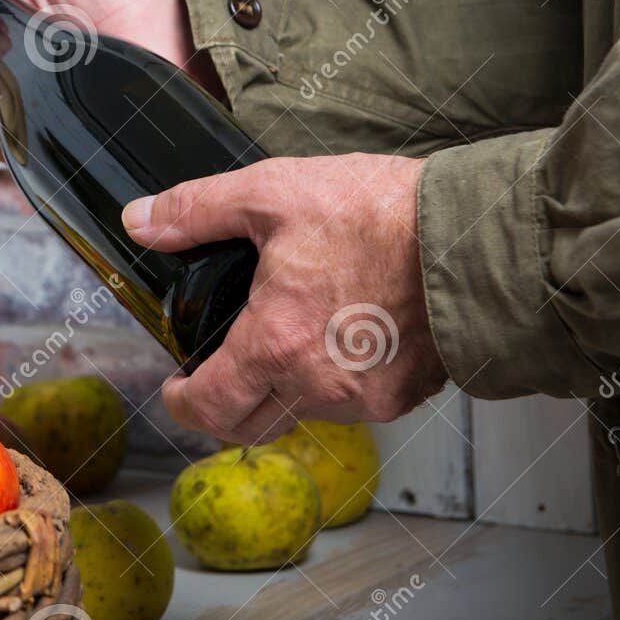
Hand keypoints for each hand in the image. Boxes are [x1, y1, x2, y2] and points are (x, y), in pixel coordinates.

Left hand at [122, 153, 446, 443]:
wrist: (478, 235)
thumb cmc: (384, 215)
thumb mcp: (275, 192)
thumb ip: (198, 211)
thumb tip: (141, 221)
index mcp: (275, 344)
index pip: (209, 407)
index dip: (182, 402)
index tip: (176, 388)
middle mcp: (317, 386)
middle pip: (250, 426)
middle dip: (223, 408)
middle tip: (216, 377)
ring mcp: (366, 398)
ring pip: (304, 413)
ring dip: (283, 389)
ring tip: (287, 337)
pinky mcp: (407, 394)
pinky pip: (355, 404)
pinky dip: (336, 381)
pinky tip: (341, 337)